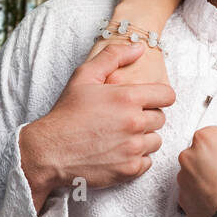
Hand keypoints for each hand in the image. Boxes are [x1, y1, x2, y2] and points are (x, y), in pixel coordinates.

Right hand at [21, 43, 175, 205]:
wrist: (49, 151)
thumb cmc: (66, 113)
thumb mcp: (84, 76)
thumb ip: (113, 56)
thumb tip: (139, 46)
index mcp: (128, 98)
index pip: (168, 95)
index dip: (159, 96)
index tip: (147, 100)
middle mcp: (135, 123)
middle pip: (160, 118)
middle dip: (147, 116)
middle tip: (125, 118)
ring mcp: (133, 149)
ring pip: (155, 141)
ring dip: (143, 138)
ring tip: (121, 135)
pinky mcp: (129, 169)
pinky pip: (147, 162)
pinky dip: (137, 158)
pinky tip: (118, 151)